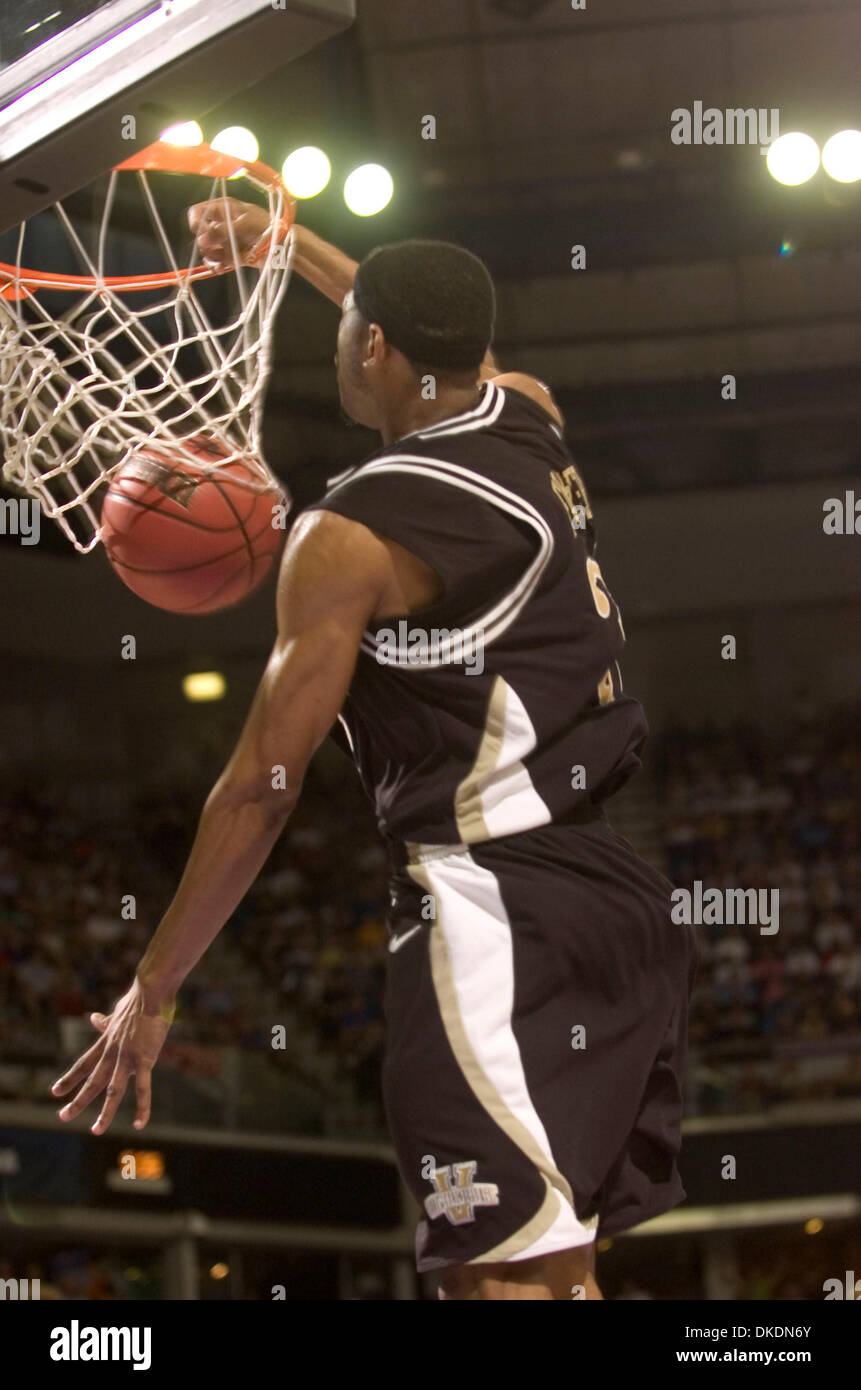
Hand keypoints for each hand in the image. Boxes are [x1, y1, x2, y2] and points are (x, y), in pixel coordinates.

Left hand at [50, 978, 173, 1134]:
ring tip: (96, 1130)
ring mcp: (127, 1058)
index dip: (69, 1079)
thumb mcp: (117, 1012)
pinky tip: (139, 1124)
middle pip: (92, 1081)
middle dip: (77, 1101)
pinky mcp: (144, 1060)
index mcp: (106, 1042)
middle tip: (63, 1117)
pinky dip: (142, 1108)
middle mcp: (112, 1053)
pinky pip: (143, 1089)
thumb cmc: (138, 1000)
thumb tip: (93, 1019)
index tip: (55, 1091)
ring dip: (105, 1112)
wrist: (151, 992)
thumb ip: (106, 1021)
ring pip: (113, 1090)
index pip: (83, 1064)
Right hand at [187, 197, 272, 269]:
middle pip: (200, 234)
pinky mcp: (230, 255)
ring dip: (213, 256)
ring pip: (207, 249)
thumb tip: (202, 239)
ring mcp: (225, 240)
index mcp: (223, 208)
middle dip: (208, 243)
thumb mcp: (245, 225)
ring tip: (226, 258)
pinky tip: (223, 266)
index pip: (197, 212)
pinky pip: (215, 261)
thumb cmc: (267, 228)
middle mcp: (221, 223)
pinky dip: (217, 265)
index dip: (197, 223)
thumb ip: (223, 230)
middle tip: (219, 247)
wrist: (283, 247)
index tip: (202, 234)